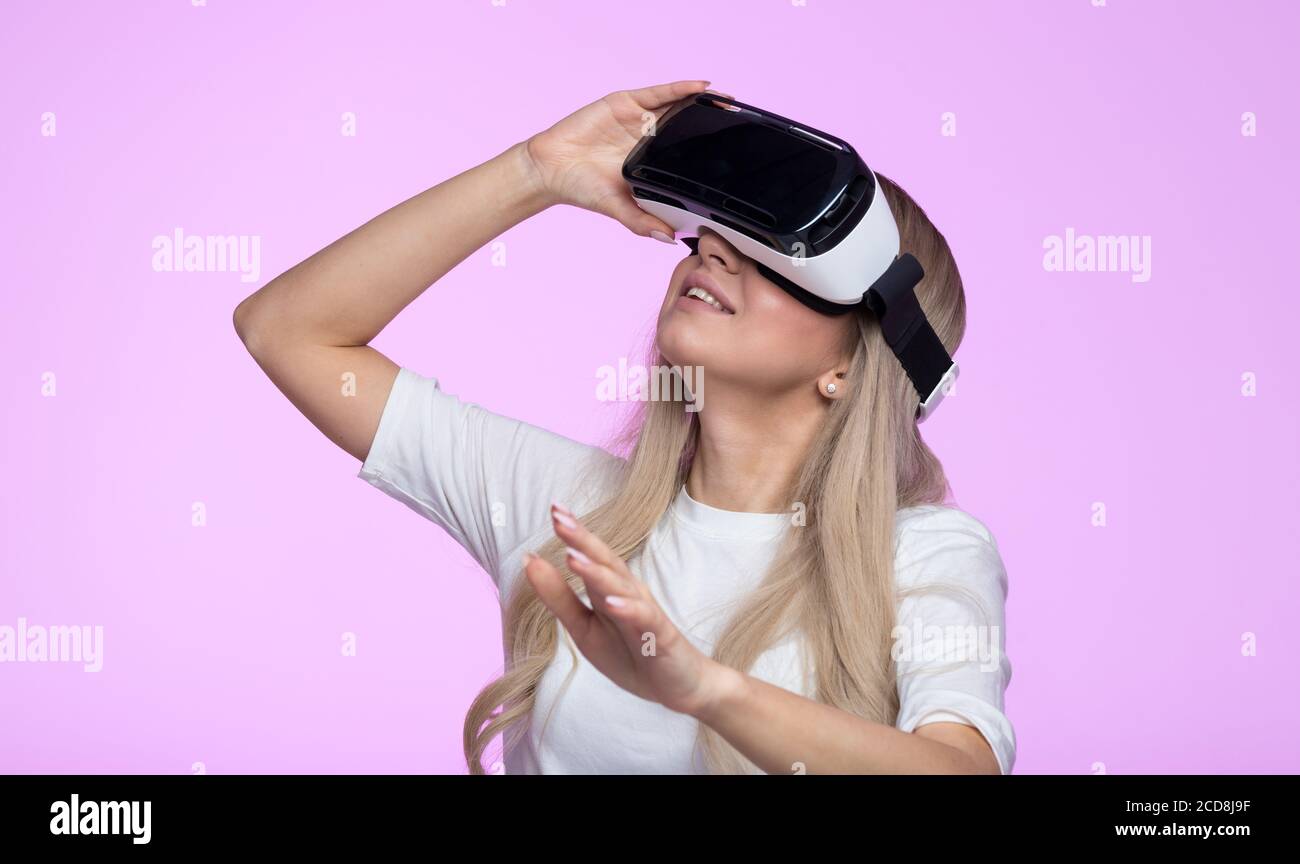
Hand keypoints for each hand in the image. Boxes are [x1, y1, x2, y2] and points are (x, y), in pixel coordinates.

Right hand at [522, 80, 720, 238]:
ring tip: (730, 101)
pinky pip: (659, 93)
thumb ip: (642, 222)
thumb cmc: (582, 189)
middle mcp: (648, 139)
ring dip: (704, 103)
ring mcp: (638, 119)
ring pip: (678, 106)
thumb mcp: (618, 208)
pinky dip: (681, 89)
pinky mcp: (626, 103)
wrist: (550, 167)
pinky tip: (702, 88)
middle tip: (741, 122)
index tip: (735, 155)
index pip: (686, 153)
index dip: (709, 151)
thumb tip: (670, 238)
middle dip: (712, 123)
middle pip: (688, 126)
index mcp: (650, 162)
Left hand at [522, 502, 732, 716]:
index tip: (554, 507)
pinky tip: (611, 602)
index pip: (589, 555)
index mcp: (610, 588)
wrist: (681, 686)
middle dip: (582, 539)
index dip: (573, 533)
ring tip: (572, 557)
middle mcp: (629, 592)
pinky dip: (628, 609)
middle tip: (559, 517)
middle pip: (605, 561)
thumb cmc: (631, 654)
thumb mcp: (584, 628)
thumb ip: (558, 597)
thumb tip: (528, 561)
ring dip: (597, 572)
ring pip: (621, 587)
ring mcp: (646, 613)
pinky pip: (644, 620)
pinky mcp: (661, 636)